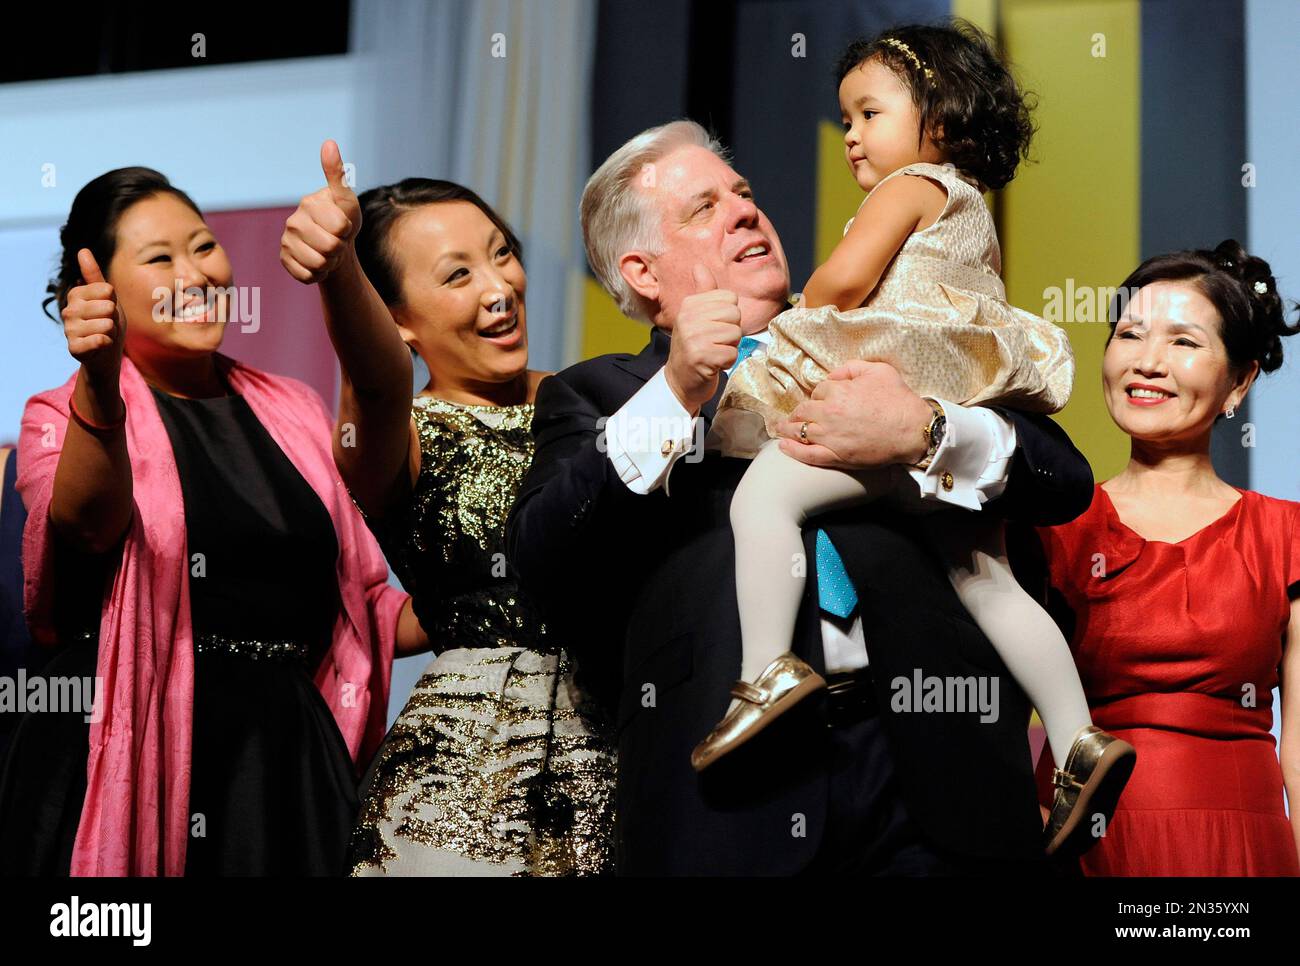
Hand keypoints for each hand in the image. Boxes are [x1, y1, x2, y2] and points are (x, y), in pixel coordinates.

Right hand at [62, 249, 124, 382]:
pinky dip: (107, 344)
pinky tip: (100, 346)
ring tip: (103, 335)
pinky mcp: (73, 347)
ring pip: (106, 324)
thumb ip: (94, 275)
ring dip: (111, 333)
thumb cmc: (107, 322)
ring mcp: (69, 329)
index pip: (107, 290)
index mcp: (76, 294)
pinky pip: (101, 340)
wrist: (106, 354)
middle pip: (108, 307)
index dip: (114, 302)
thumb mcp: (107, 297)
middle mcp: (69, 310)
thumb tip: (82, 250)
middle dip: (114, 319)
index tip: (107, 310)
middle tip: (107, 325)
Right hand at [281, 139, 361, 283]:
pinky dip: (318, 274)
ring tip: (328, 252)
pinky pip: (308, 276)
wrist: (335, 246)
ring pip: (319, 263)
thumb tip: (329, 143)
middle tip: (336, 240)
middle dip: (340, 247)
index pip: (340, 226)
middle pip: (330, 246)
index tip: (343, 225)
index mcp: (309, 203)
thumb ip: (338, 175)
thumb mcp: (346, 200)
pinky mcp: (284, 260)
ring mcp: (286, 241)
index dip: (348, 230)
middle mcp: (293, 221)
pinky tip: (318, 263)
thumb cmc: (343, 220)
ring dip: (330, 262)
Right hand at [663, 264, 742, 413]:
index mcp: (690, 305)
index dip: (728, 316)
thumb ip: (704, 292)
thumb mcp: (695, 316)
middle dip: (730, 332)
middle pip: (735, 315)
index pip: (730, 299)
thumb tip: (700, 266)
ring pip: (735, 334)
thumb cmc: (693, 347)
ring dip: (729, 347)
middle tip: (714, 342)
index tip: (712, 327)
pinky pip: (732, 353)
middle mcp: (689, 318)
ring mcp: (694, 337)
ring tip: (713, 352)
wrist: (680, 381)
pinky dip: (726, 362)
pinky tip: (713, 364)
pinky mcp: (701, 357)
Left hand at [775, 359, 932, 468]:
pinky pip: (808, 454)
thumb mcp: (878, 371)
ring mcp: (830, 437)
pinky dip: (793, 450)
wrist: (913, 430)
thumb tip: (834, 374)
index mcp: (838, 392)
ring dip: (788, 429)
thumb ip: (852, 367)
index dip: (820, 395)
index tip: (822, 399)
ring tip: (781, 429)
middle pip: (803, 411)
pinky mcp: (836, 456)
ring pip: (800, 432)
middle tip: (793, 416)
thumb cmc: (899, 400)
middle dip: (797, 413)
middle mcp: (829, 414)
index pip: (818, 391)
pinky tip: (783, 446)